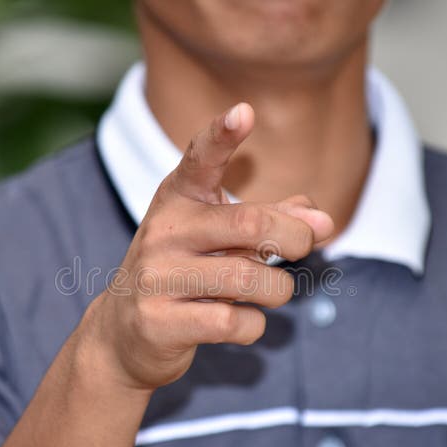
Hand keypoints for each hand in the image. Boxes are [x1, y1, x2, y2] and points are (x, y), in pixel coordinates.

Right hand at [88, 103, 333, 390]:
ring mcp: (156, 278)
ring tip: (272, 291)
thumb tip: (324, 220)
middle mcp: (162, 232)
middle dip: (292, 237)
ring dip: (277, 288)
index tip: (244, 112)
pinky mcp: (159, 322)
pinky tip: (242, 323)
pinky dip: (254, 325)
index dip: (221, 136)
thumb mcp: (219, 240)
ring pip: (246, 277)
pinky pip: (233, 321)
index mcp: (177, 200)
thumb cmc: (184, 275)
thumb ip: (270, 222)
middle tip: (305, 245)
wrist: (123, 335)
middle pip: (247, 224)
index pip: (199, 160)